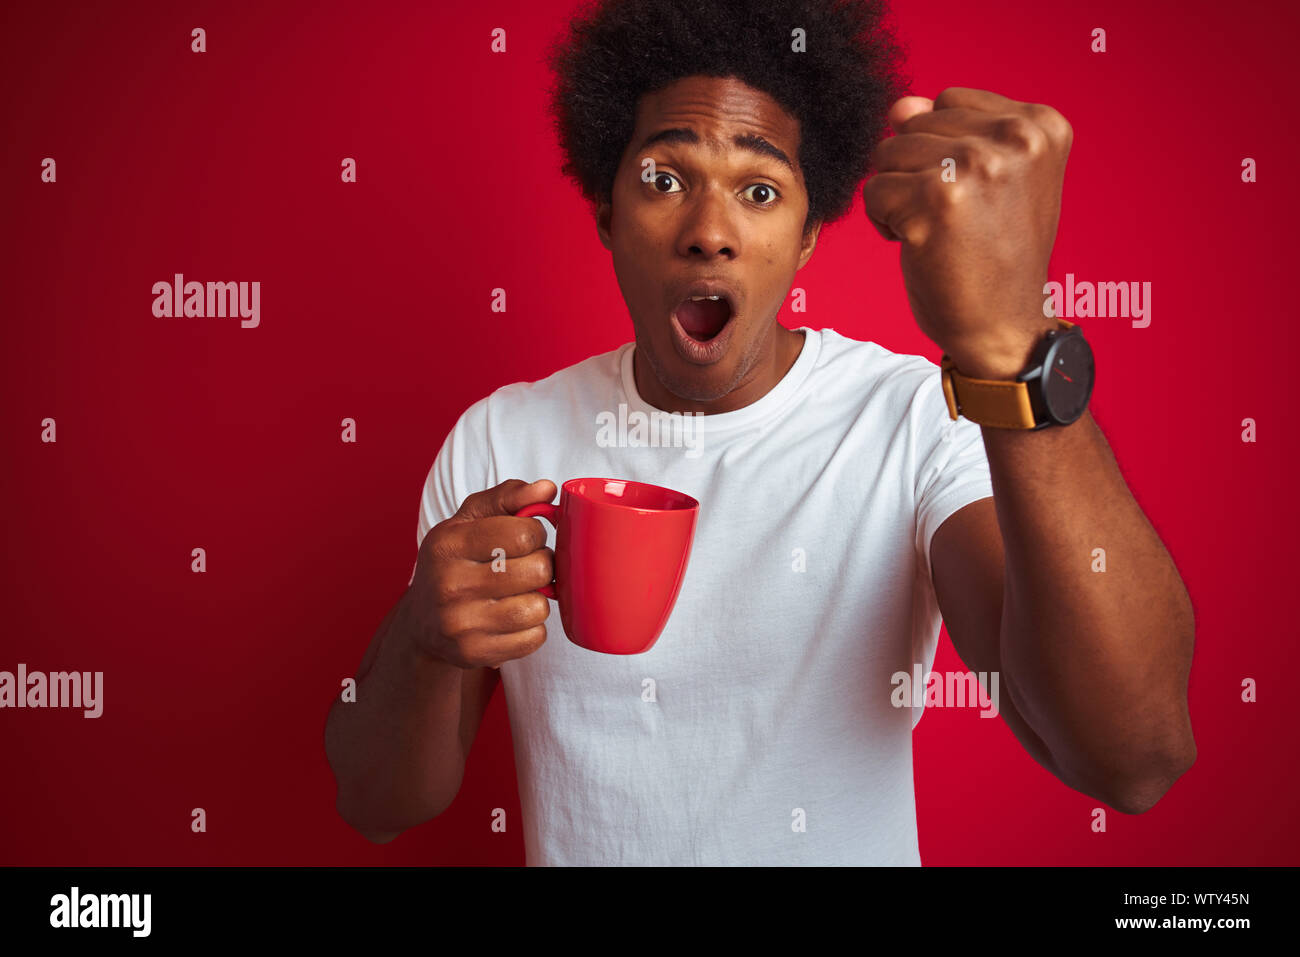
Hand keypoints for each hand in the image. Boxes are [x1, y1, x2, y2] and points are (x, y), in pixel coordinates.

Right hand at [403, 478, 556, 668]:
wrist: (422, 623)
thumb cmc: (454, 562)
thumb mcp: (469, 521)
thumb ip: (508, 497)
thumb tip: (547, 489)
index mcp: (448, 543)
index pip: (524, 533)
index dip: (535, 534)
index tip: (524, 540)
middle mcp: (449, 584)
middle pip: (538, 570)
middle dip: (541, 565)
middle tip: (524, 567)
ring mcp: (460, 623)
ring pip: (538, 607)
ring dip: (538, 599)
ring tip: (518, 593)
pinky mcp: (473, 653)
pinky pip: (534, 638)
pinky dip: (532, 628)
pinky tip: (512, 619)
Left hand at [862, 87, 1073, 378]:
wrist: (1004, 327)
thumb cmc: (995, 255)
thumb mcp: (988, 180)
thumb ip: (948, 131)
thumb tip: (900, 105)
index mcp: (1040, 125)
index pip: (947, 102)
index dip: (941, 150)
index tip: (974, 195)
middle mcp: (1015, 137)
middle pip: (913, 125)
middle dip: (915, 172)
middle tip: (955, 220)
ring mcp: (977, 165)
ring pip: (888, 154)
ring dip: (898, 197)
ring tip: (939, 230)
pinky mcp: (937, 199)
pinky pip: (875, 191)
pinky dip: (884, 222)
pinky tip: (921, 245)